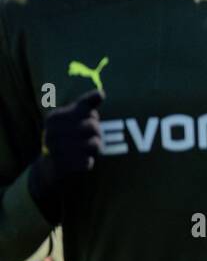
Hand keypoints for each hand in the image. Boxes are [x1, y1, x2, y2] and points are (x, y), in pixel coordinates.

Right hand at [31, 89, 104, 210]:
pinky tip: (81, 161)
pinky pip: (88, 162)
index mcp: (54, 117)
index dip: (93, 118)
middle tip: (91, 139)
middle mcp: (52, 132)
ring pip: (94, 144)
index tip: (88, 121)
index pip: (89, 111)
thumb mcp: (73, 118)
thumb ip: (86, 104)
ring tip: (86, 150)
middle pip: (94, 127)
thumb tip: (102, 92)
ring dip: (95, 149)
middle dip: (98, 134)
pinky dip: (88, 162)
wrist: (49, 167)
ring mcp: (55, 150)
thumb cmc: (68, 137)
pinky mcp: (61, 167)